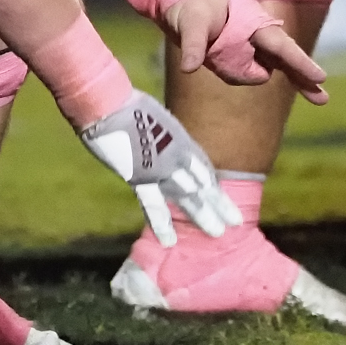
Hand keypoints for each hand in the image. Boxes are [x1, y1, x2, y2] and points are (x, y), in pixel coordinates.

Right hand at [79, 90, 242, 246]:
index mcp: (179, 138)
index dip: (210, 182)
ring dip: (202, 214)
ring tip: (217, 232)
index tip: (220, 195)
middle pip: (202, 182)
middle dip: (219, 202)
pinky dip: (161, 223)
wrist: (110, 103)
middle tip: (235, 221)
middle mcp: (176, 154)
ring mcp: (161, 166)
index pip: (201, 165)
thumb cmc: (124, 103)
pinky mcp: (141, 177)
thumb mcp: (152, 115)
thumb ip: (157, 131)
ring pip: (188, 195)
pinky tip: (169, 241)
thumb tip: (152, 138)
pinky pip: (153, 204)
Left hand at [164, 0, 329, 104]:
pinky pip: (250, 69)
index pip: (282, 46)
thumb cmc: (191, 5)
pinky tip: (221, 54)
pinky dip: (248, 72)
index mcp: (255, 22)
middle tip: (323, 100)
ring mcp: (251, 46)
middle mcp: (258, 35)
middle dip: (304, 78)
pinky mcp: (241, 54)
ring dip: (253, 71)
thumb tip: (188, 69)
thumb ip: (192, 44)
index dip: (301, 63)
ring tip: (221, 44)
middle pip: (286, 61)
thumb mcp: (189, 21)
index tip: (320, 78)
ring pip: (264, 68)